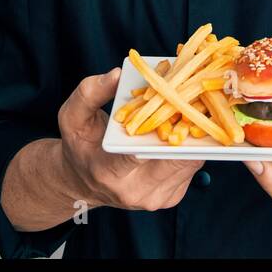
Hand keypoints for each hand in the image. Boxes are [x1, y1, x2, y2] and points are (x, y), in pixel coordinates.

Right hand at [56, 67, 205, 212]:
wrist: (85, 183)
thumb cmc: (80, 146)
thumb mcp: (73, 116)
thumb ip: (90, 93)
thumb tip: (117, 74)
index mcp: (108, 171)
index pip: (139, 153)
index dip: (163, 128)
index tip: (179, 102)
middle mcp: (135, 190)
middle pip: (175, 157)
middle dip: (189, 125)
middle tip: (198, 94)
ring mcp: (157, 198)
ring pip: (190, 160)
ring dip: (197, 133)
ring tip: (198, 105)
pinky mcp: (172, 197)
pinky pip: (193, 165)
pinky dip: (195, 144)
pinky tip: (192, 125)